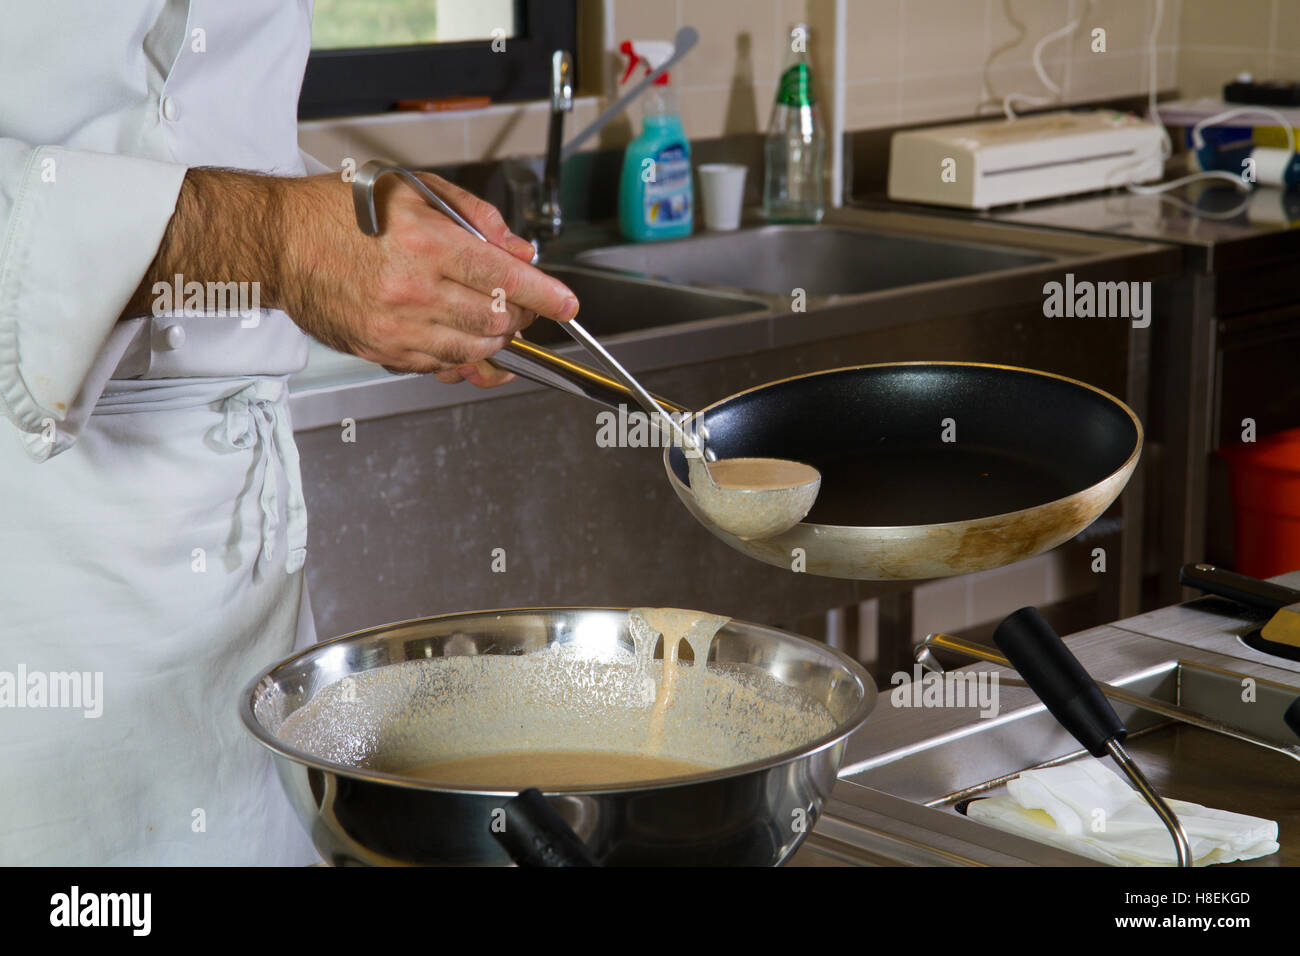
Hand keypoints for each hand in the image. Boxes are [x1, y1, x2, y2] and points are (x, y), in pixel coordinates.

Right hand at [282, 170, 577, 386]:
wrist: (278, 243)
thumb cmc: (339, 211)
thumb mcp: (412, 190)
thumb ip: (475, 219)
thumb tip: (519, 251)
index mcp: (425, 243)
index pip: (506, 278)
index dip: (545, 295)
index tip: (566, 303)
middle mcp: (413, 289)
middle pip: (496, 321)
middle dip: (519, 316)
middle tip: (519, 304)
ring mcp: (396, 326)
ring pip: (472, 351)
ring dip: (493, 340)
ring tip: (488, 319)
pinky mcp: (380, 350)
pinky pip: (438, 365)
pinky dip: (459, 356)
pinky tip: (458, 337)